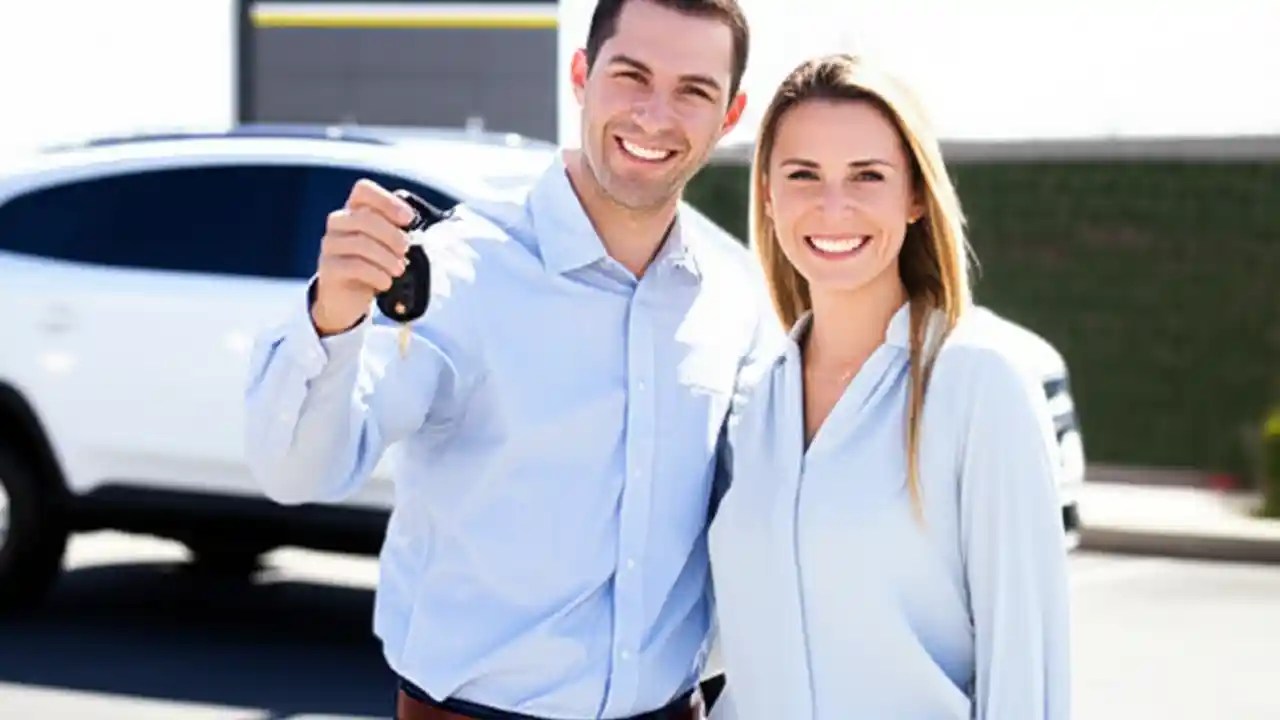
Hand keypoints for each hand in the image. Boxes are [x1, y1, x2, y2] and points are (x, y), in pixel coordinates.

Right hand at [311, 179, 416, 335]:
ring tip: (398, 269)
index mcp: (354, 211)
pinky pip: (354, 266)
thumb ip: (397, 233)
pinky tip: (385, 282)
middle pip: (365, 217)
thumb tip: (417, 234)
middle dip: (392, 235)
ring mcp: (330, 245)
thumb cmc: (372, 266)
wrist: (347, 298)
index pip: (363, 190)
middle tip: (405, 250)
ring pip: (360, 243)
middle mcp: (338, 223)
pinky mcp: (327, 269)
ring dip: (387, 257)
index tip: (407, 219)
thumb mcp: (387, 246)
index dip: (387, 201)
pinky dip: (376, 274)